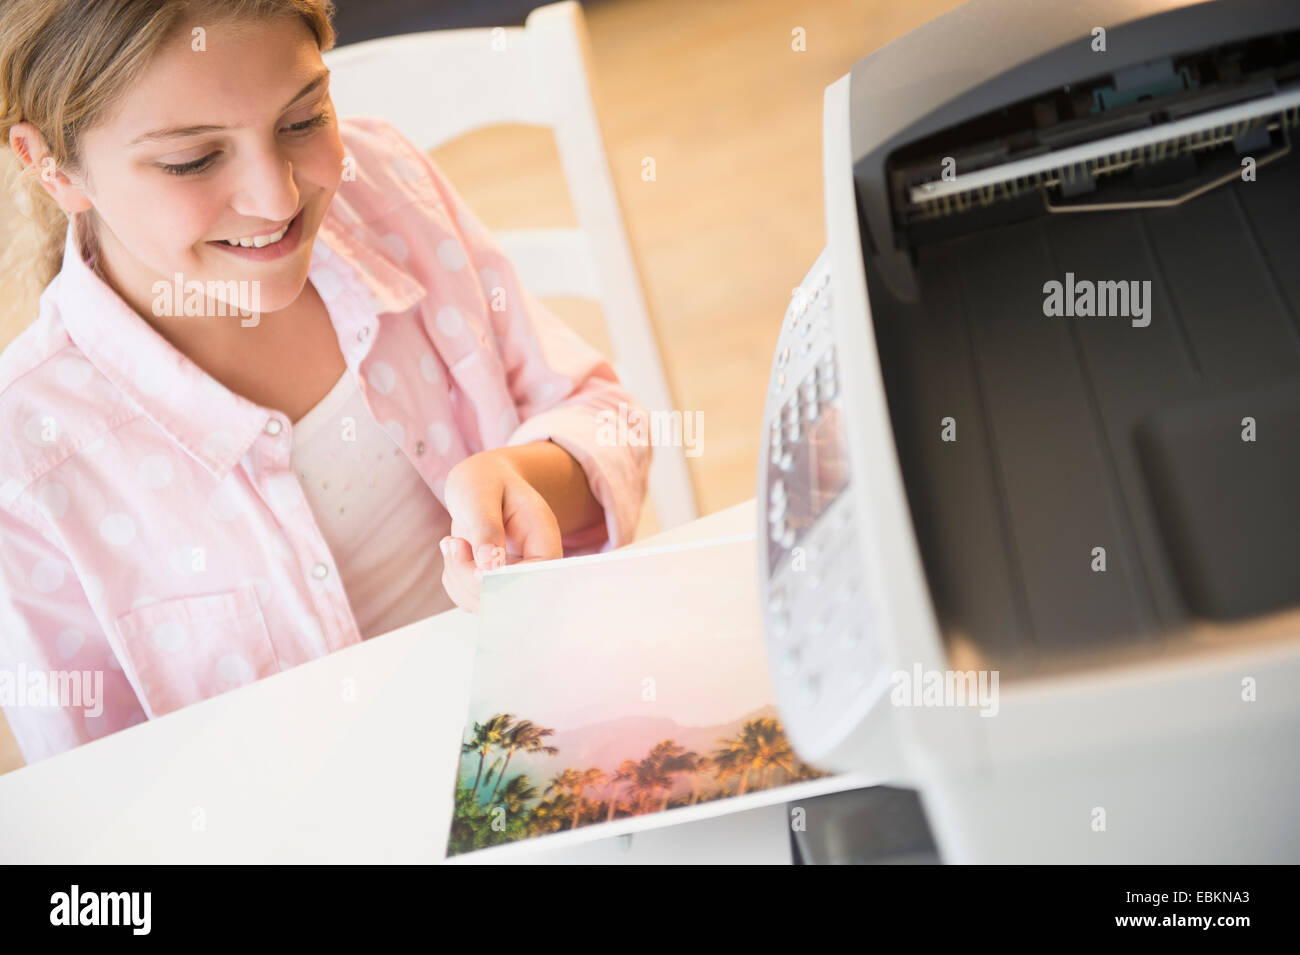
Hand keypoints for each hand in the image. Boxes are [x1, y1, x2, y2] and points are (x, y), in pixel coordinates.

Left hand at [438, 449, 562, 612]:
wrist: (482, 482)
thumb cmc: (486, 482)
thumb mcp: (482, 495)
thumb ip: (486, 527)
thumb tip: (488, 565)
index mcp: (544, 542)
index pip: (534, 580)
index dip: (505, 583)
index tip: (476, 571)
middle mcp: (533, 566)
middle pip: (508, 598)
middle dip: (470, 578)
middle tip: (452, 543)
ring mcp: (514, 577)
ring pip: (484, 602)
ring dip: (458, 577)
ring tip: (450, 541)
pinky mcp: (493, 584)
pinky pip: (468, 599)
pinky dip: (453, 579)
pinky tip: (454, 551)